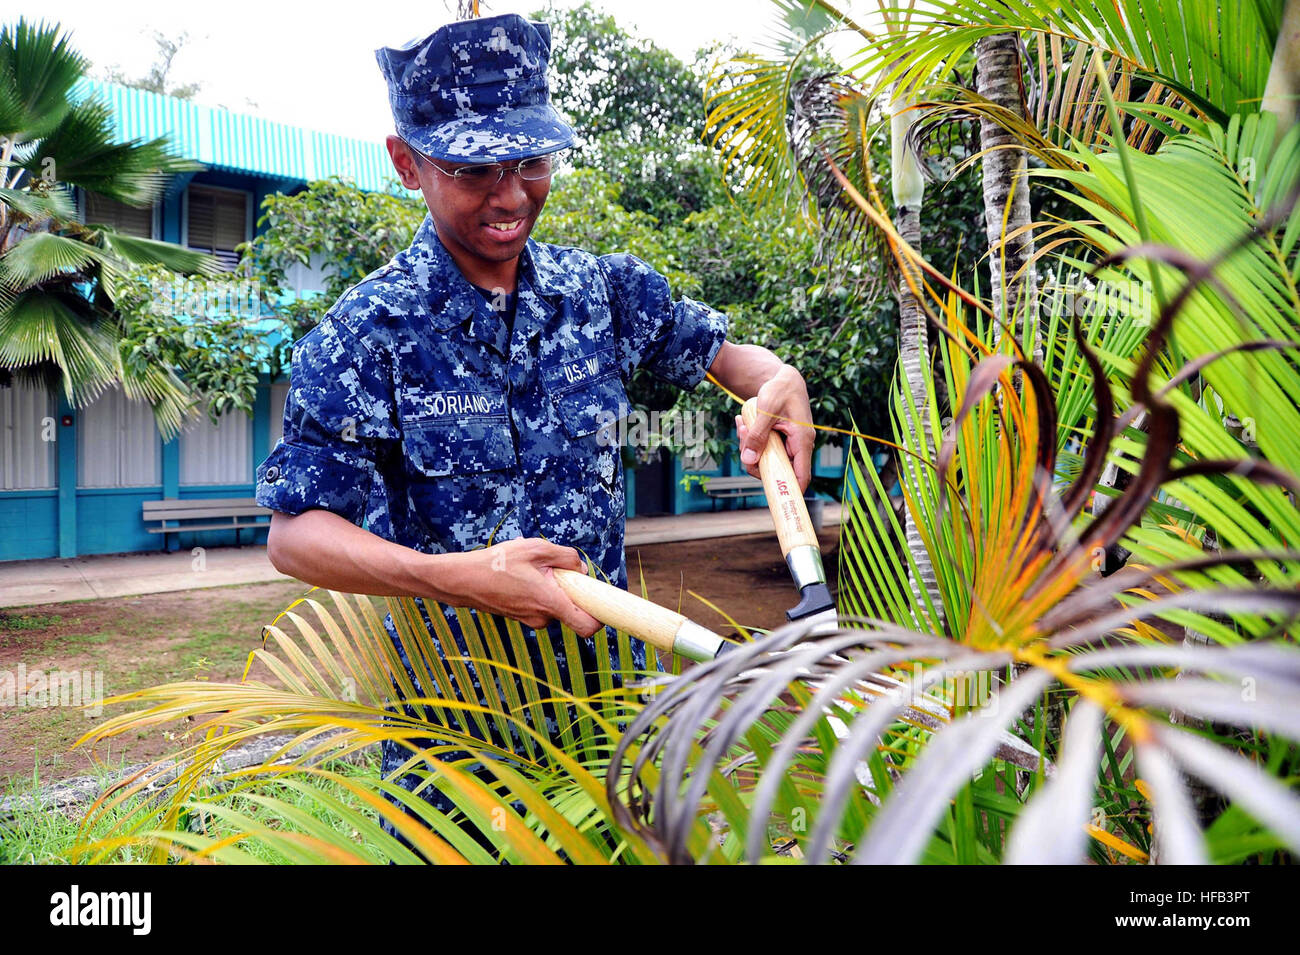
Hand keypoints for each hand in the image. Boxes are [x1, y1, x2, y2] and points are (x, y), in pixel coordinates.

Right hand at [442, 538, 603, 636]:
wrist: (462, 580)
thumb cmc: (497, 563)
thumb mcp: (535, 548)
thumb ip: (565, 557)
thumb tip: (581, 569)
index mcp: (550, 603)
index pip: (587, 626)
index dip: (600, 618)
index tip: (602, 603)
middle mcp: (542, 617)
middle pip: (570, 608)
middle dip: (567, 589)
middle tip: (552, 569)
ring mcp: (529, 619)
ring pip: (552, 604)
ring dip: (548, 586)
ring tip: (528, 567)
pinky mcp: (519, 616)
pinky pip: (538, 603)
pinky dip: (535, 589)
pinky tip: (517, 574)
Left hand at [735, 364, 815, 491]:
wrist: (783, 377)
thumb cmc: (779, 390)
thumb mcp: (765, 411)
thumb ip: (758, 436)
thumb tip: (748, 460)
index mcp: (802, 439)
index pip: (801, 475)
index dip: (791, 489)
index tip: (776, 497)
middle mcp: (798, 444)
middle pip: (778, 469)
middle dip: (756, 460)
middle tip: (743, 439)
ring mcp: (789, 443)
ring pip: (768, 459)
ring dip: (750, 447)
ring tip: (741, 425)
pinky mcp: (780, 439)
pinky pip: (765, 448)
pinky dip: (752, 440)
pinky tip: (743, 424)